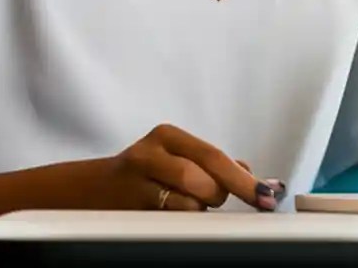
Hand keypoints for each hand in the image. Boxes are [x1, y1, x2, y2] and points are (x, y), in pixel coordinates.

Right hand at [97, 124, 284, 211]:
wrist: (90, 191)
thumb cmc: (145, 173)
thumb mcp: (178, 157)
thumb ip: (214, 164)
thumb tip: (258, 177)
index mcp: (168, 136)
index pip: (213, 156)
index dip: (243, 180)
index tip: (267, 196)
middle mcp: (149, 154)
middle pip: (203, 181)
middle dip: (219, 195)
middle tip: (217, 201)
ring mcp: (136, 184)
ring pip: (189, 204)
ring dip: (198, 210)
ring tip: (186, 203)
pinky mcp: (129, 212)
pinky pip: (171, 221)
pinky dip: (183, 222)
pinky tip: (174, 215)